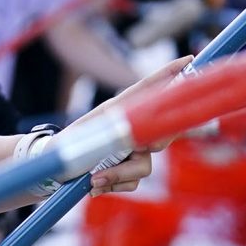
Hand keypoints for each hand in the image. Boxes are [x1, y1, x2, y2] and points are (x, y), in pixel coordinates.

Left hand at [59, 56, 192, 193]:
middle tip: (142, 148)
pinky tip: (94, 186)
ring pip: (144, 167)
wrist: (56, 167)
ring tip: (93, 179)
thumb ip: (114, 131)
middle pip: (161, 136)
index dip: (171, 73)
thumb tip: (138, 143)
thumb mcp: (88, 129)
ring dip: (117, 176)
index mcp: (123, 109)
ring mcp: (134, 151)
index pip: (151, 88)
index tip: (188, 60)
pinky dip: (113, 185)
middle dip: (152, 144)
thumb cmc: (72, 142)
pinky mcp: (129, 171)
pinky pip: (133, 182)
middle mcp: (133, 128)